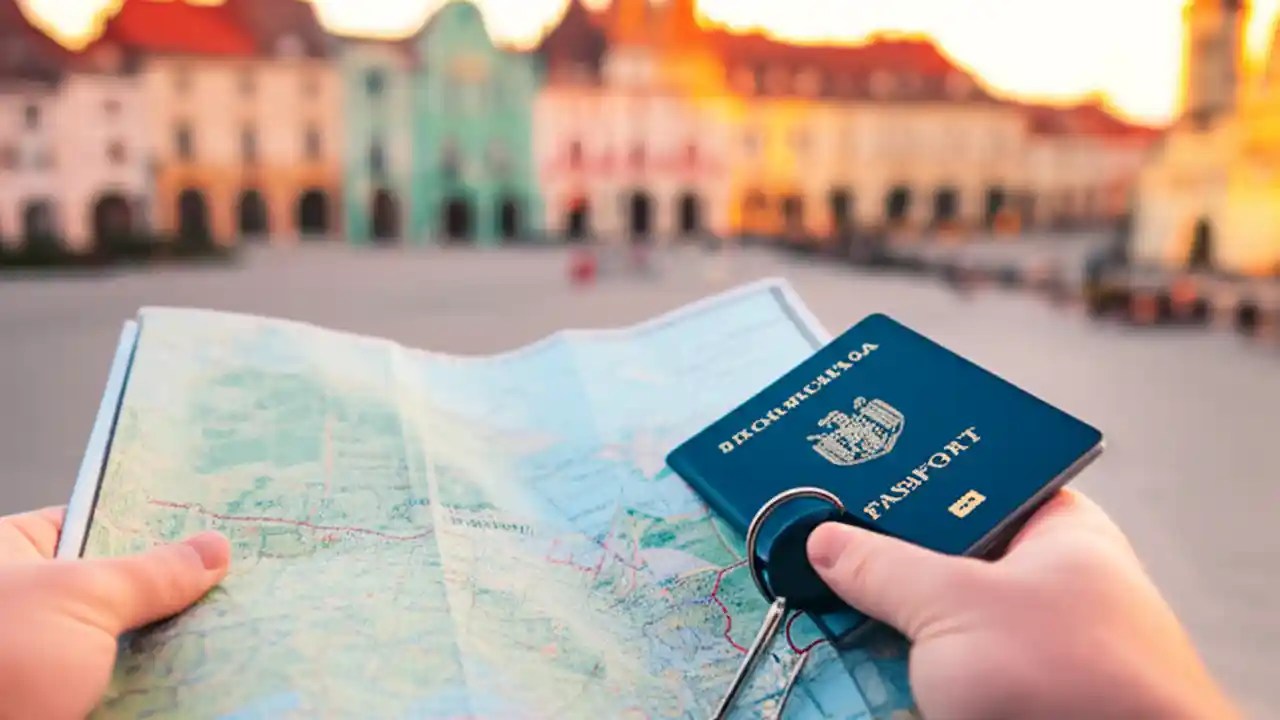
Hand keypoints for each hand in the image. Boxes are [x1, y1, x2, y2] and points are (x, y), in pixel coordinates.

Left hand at [0, 506, 229, 719]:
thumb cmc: (1, 661)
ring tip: (244, 620)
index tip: (219, 524)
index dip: (157, 522)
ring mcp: (47, 660)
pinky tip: (216, 669)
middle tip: (242, 574)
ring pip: (126, 639)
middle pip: (119, 584)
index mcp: (12, 553)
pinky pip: (123, 685)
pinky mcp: (64, 703)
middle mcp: (28, 603)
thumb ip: (151, 573)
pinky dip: (161, 683)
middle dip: (176, 585)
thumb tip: (213, 548)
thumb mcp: (80, 600)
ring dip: (174, 640)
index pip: (97, 520)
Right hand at [807, 490, 1237, 718]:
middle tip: (815, 554)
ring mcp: (1018, 647)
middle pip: (934, 553)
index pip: (965, 479)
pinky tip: (854, 667)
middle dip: (875, 562)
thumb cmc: (1081, 687)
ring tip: (822, 612)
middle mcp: (1039, 582)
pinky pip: (931, 671)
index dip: (900, 478)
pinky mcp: (999, 697)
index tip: (836, 484)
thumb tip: (826, 542)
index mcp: (1051, 530)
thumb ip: (884, 565)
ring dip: (877, 623)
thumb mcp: (958, 607)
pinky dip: (893, 673)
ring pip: (926, 619)